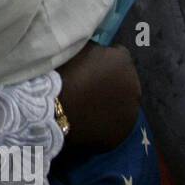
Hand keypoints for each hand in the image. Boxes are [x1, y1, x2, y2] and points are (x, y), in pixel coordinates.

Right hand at [54, 42, 140, 156]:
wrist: (50, 111)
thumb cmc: (60, 75)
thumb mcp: (77, 49)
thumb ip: (93, 49)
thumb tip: (97, 50)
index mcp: (122, 60)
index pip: (117, 55)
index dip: (103, 60)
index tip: (88, 66)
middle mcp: (134, 85)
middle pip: (124, 81)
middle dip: (111, 83)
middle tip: (89, 87)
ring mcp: (130, 113)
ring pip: (121, 105)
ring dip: (110, 104)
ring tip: (88, 107)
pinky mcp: (120, 135)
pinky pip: (113, 126)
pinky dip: (104, 123)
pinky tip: (88, 122)